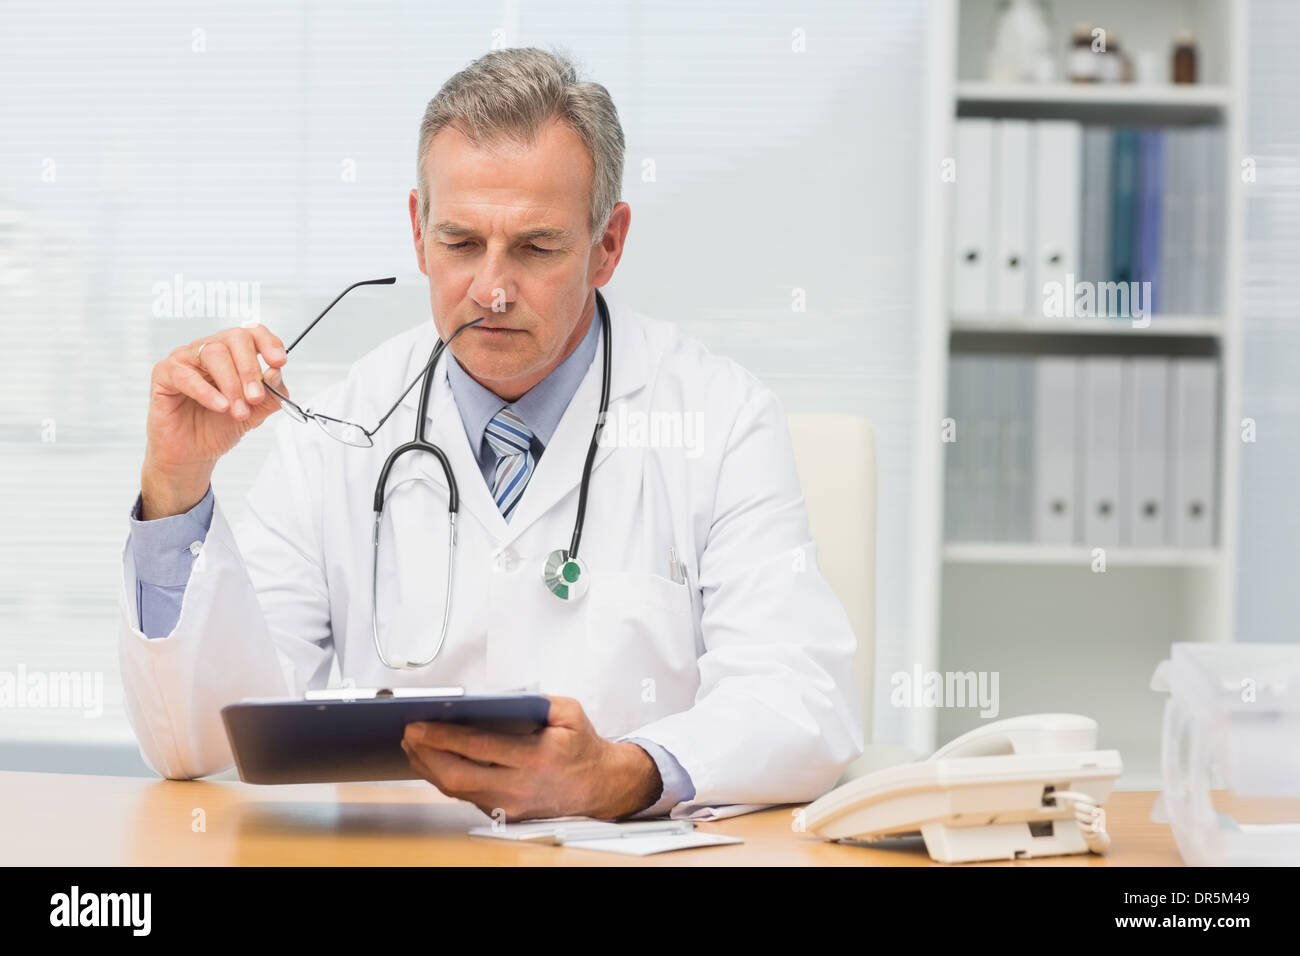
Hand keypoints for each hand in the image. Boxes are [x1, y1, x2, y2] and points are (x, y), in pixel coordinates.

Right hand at [141, 323, 288, 517]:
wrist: (194, 453)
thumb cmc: (221, 426)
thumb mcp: (256, 412)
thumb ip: (271, 394)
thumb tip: (275, 373)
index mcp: (232, 353)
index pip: (252, 333)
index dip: (268, 343)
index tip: (279, 362)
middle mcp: (208, 350)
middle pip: (234, 339)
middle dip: (250, 369)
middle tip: (256, 398)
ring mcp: (185, 359)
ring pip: (214, 354)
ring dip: (231, 384)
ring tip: (239, 411)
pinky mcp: (164, 374)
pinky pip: (186, 375)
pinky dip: (207, 392)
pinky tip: (220, 407)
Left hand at [401, 696, 663, 820]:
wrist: (600, 786)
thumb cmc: (582, 747)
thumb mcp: (567, 712)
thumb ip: (535, 700)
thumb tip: (495, 697)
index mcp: (536, 758)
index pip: (478, 748)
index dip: (444, 737)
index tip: (420, 725)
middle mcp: (520, 787)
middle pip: (457, 777)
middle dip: (426, 754)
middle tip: (408, 734)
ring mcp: (510, 805)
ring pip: (456, 791)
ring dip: (429, 767)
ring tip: (414, 745)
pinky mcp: (503, 814)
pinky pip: (465, 796)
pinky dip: (444, 777)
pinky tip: (433, 761)